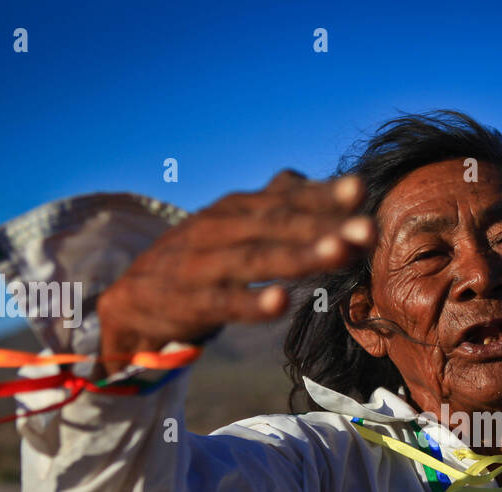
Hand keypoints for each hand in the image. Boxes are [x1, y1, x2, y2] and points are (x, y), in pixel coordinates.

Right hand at [95, 170, 373, 373]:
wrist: (132, 302)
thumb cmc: (199, 262)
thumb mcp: (233, 226)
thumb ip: (274, 204)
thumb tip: (313, 178)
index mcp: (237, 209)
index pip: (286, 198)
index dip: (323, 194)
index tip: (362, 189)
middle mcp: (221, 227)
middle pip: (279, 224)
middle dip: (326, 225)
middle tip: (368, 228)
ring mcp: (203, 264)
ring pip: (257, 258)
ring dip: (301, 256)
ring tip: (340, 253)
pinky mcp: (188, 302)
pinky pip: (223, 302)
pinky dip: (251, 303)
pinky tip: (281, 302)